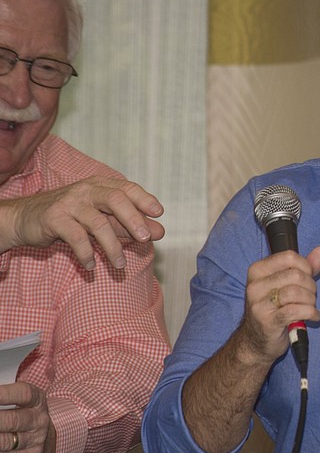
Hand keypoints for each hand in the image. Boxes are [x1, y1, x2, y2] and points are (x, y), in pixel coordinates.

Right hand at [0, 176, 163, 269]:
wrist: (26, 218)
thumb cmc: (71, 218)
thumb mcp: (103, 220)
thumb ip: (129, 225)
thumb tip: (160, 231)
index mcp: (101, 186)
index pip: (127, 188)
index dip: (144, 199)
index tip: (159, 213)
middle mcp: (87, 190)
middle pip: (116, 199)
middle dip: (133, 219)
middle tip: (145, 239)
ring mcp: (69, 203)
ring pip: (97, 222)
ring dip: (112, 246)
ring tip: (119, 265)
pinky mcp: (54, 218)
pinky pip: (76, 237)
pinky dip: (87, 253)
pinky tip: (91, 266)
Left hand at [0, 382, 55, 452]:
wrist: (50, 436)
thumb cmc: (26, 414)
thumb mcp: (23, 401)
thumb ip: (5, 398)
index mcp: (38, 401)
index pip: (24, 394)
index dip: (5, 394)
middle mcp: (39, 420)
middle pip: (13, 420)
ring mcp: (36, 439)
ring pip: (7, 442)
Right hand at [238, 246, 319, 362]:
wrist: (256, 342)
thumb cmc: (274, 309)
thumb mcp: (286, 284)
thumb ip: (305, 267)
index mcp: (258, 271)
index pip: (289, 257)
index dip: (306, 267)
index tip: (307, 278)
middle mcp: (255, 286)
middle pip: (295, 275)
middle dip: (310, 286)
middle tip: (309, 297)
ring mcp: (259, 304)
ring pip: (296, 292)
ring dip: (311, 301)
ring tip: (310, 307)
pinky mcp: (267, 322)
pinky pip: (296, 310)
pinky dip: (311, 313)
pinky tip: (313, 316)